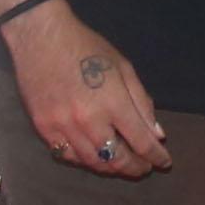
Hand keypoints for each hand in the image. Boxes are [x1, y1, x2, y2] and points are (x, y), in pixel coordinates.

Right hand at [8, 0, 168, 177]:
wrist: (40, 36)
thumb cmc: (86, 47)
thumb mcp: (122, 67)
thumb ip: (141, 101)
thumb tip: (157, 134)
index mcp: (113, 102)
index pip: (141, 141)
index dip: (156, 156)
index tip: (163, 162)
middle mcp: (89, 120)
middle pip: (116, 159)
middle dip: (134, 168)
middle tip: (143, 167)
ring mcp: (63, 127)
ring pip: (92, 162)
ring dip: (110, 168)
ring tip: (121, 164)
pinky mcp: (43, 128)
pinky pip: (66, 156)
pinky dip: (84, 160)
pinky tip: (93, 155)